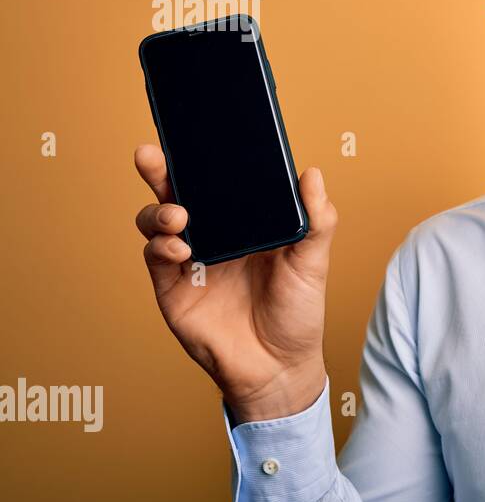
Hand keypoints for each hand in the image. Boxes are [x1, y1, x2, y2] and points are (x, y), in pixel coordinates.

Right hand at [133, 145, 337, 422]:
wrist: (280, 368)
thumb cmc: (299, 313)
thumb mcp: (313, 263)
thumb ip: (315, 220)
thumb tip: (312, 173)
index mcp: (245, 222)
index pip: (218, 181)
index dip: (202, 158)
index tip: (191, 134)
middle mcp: (214, 234)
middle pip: (178, 192)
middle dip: (160, 170)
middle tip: (153, 154)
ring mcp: (190, 260)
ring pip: (157, 220)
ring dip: (160, 210)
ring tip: (179, 216)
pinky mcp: (173, 288)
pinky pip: (155, 257)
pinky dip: (160, 245)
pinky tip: (180, 247)